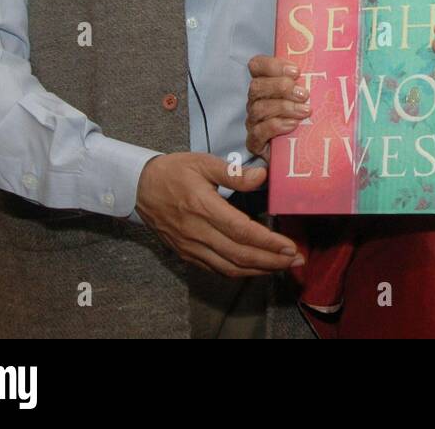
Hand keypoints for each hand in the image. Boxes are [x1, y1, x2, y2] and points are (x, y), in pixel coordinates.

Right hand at [135, 152, 300, 276]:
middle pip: (239, 255)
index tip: (290, 247)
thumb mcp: (203, 163)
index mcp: (203, 207)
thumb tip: (263, 176)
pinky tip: (256, 267)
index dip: (268, 242)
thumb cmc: (173, 172)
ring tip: (282, 266)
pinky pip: (215, 269)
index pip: (242, 231)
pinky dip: (238, 271)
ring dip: (258, 270)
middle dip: (272, 261)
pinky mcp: (185, 254)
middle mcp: (196, 232)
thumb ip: (234, 172)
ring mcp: (190, 246)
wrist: (138, 188)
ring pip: (229, 267)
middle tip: (296, 261)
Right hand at [245, 55, 311, 160]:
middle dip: (281, 87)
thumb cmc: (309, 119)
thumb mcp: (316, 97)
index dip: (272, 65)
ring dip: (284, 107)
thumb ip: (321, 82)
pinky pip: (258, 131)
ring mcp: (253, 121)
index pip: (257, 66)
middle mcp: (257, 101)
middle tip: (305, 94)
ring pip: (259, 108)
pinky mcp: (255, 141)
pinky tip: (293, 125)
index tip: (296, 71)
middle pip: (256, 86)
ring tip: (305, 111)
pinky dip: (276, 126)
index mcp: (266, 84)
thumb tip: (353, 72)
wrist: (303, 154)